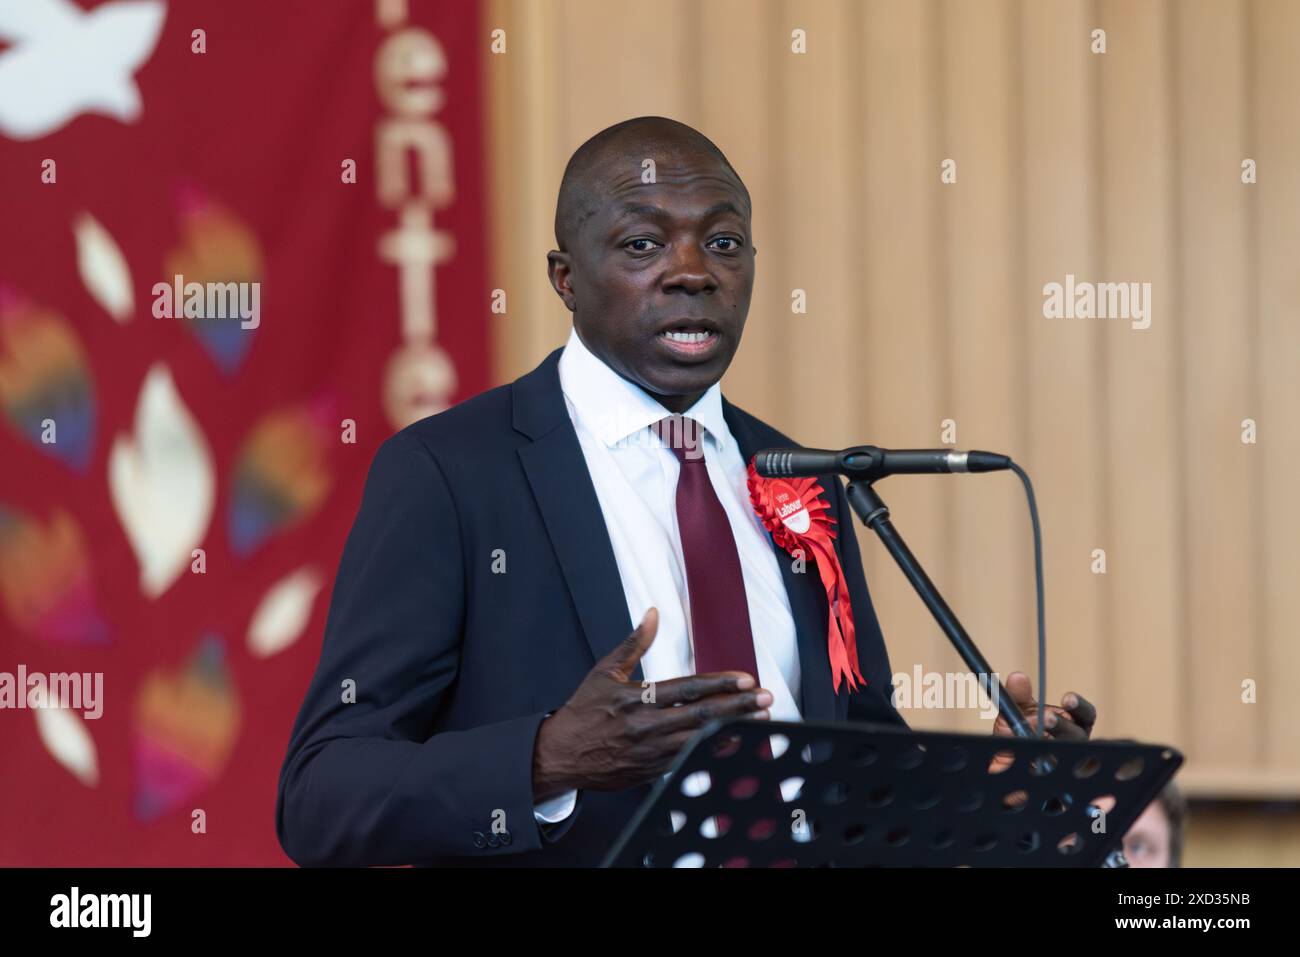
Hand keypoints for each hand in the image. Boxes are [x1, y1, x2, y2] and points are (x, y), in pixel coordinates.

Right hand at [532, 608, 772, 797]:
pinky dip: (715, 752)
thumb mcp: (605, 672)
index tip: (745, 678)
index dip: (719, 684)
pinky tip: (736, 743)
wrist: (561, 755)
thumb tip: (653, 614)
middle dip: (738, 707)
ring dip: (734, 730)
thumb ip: (634, 643)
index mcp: (636, 698)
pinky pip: (690, 761)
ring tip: (761, 720)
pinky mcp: (652, 771)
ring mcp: (651, 752)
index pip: (687, 689)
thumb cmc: (583, 711)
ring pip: (701, 741)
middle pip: (701, 716)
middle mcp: (647, 726)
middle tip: (766, 698)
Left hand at [989, 672, 1096, 774]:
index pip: (1085, 714)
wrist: (1003, 771)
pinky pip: (1067, 784)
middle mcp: (1075, 746)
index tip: (1066, 699)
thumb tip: (1018, 677)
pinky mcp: (1061, 787)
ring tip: (1037, 741)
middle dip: (1061, 725)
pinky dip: (1058, 776)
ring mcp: (1070, 767)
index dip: (1078, 706)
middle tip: (1045, 718)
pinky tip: (1046, 769)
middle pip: (1078, 736)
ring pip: (1073, 758)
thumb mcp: (1013, 714)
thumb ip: (1017, 696)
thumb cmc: (1016, 738)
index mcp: (1070, 724)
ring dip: (1055, 748)